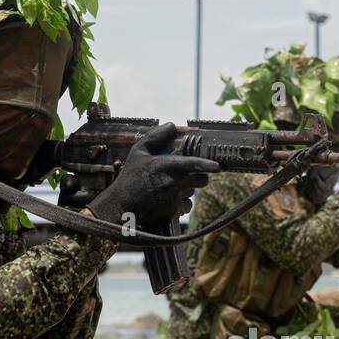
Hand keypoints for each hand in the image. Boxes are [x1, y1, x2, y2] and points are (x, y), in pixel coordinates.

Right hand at [87, 122, 219, 226]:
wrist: (121, 207)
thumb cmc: (130, 177)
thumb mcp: (138, 152)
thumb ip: (156, 136)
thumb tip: (172, 126)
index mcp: (165, 166)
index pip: (192, 164)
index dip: (206, 164)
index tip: (218, 166)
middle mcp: (172, 183)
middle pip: (201, 180)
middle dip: (200, 177)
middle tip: (190, 176)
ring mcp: (174, 199)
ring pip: (192, 193)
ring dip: (186, 190)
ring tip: (167, 188)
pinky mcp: (173, 212)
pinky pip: (186, 206)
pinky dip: (180, 204)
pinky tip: (166, 200)